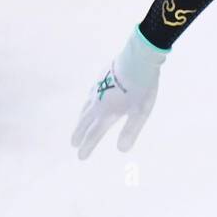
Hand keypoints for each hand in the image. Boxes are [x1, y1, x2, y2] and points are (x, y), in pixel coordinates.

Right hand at [71, 28, 168, 158]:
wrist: (138, 59)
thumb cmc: (143, 88)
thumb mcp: (141, 112)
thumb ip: (130, 130)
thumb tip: (122, 150)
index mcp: (107, 113)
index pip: (94, 134)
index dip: (87, 147)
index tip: (81, 157)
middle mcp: (98, 103)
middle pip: (85, 122)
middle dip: (79, 134)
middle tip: (74, 144)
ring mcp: (97, 90)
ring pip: (85, 108)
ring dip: (80, 120)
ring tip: (79, 126)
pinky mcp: (100, 79)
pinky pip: (89, 96)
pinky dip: (86, 105)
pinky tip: (89, 102)